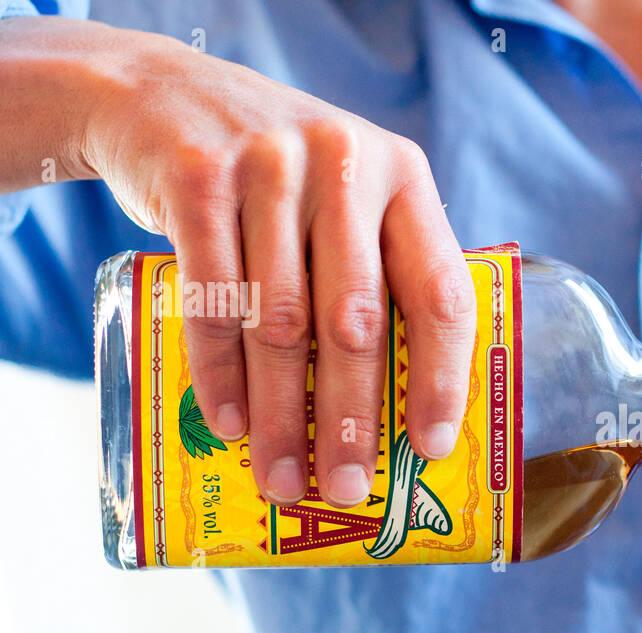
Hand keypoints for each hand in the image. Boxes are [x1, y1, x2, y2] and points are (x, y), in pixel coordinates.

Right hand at [14, 18, 474, 506]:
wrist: (163, 95)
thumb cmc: (278, 180)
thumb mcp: (347, 198)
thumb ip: (380, 270)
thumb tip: (402, 408)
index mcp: (404, 179)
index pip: (438, 292)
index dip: (439, 378)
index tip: (432, 449)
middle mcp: (346, 166)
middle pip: (357, 322)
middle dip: (351, 419)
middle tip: (346, 489)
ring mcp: (269, 167)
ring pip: (281, 321)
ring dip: (280, 414)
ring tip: (281, 477)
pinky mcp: (196, 177)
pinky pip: (212, 297)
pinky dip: (219, 371)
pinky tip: (229, 423)